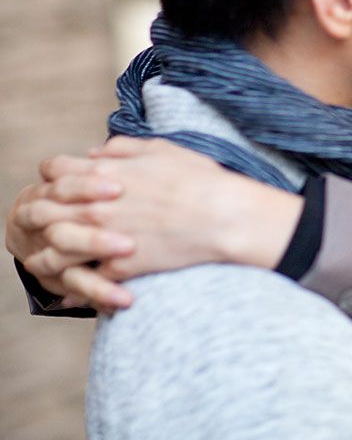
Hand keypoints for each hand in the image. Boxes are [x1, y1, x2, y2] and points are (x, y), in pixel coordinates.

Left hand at [12, 137, 301, 309]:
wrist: (224, 217)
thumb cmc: (200, 180)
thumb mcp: (162, 150)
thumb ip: (122, 149)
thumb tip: (94, 153)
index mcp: (104, 175)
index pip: (53, 171)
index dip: (52, 177)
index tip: (57, 185)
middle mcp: (95, 207)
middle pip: (42, 212)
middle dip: (38, 215)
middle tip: (43, 222)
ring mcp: (104, 240)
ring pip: (54, 252)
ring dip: (46, 256)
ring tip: (45, 261)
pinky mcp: (119, 269)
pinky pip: (85, 282)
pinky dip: (78, 288)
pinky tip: (75, 290)